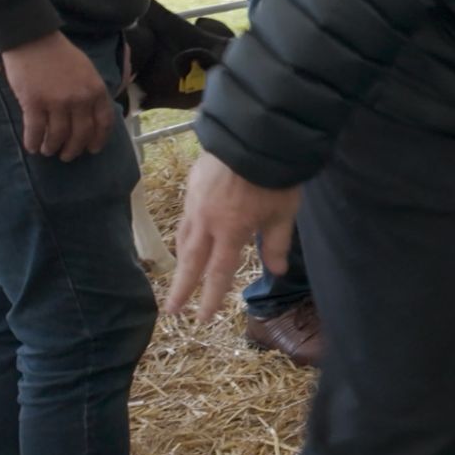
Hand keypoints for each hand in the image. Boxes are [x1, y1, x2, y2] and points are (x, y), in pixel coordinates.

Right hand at [1, 32, 114, 160]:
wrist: (33, 38)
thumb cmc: (60, 53)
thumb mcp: (87, 70)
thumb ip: (91, 92)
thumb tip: (92, 115)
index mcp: (96, 90)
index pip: (104, 122)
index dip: (98, 139)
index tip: (92, 149)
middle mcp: (80, 99)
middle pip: (81, 134)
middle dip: (74, 149)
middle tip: (67, 156)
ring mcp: (57, 102)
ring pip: (58, 136)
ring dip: (53, 147)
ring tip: (48, 150)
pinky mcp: (34, 103)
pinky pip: (35, 130)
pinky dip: (34, 142)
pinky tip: (32, 147)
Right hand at [166, 153, 302, 324]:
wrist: (255, 135)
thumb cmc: (275, 176)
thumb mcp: (283, 213)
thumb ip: (276, 244)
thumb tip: (277, 271)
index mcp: (230, 232)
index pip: (218, 273)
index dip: (210, 298)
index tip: (202, 318)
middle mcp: (207, 221)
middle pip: (191, 262)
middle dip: (181, 289)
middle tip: (171, 311)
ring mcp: (195, 202)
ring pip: (184, 238)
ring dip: (181, 261)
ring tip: (179, 277)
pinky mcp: (192, 185)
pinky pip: (185, 216)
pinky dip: (184, 233)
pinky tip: (187, 236)